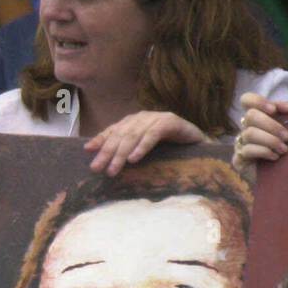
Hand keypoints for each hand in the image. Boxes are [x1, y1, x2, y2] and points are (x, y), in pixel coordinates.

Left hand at [84, 111, 205, 174]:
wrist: (200, 145)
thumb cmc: (170, 149)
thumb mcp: (144, 150)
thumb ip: (127, 150)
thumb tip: (102, 159)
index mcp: (134, 122)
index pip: (113, 130)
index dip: (100, 139)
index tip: (87, 151)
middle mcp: (143, 117)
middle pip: (121, 135)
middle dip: (107, 152)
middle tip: (97, 168)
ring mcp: (157, 118)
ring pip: (134, 135)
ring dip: (121, 154)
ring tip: (113, 169)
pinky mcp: (171, 122)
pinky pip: (153, 135)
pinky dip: (142, 147)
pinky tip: (134, 159)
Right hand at [231, 92, 287, 174]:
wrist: (284, 177)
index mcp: (257, 117)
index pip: (247, 100)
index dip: (257, 101)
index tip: (273, 109)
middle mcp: (245, 128)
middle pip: (250, 116)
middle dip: (272, 125)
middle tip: (287, 137)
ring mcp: (240, 144)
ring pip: (249, 133)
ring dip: (270, 140)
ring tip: (284, 149)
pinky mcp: (238, 160)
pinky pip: (246, 150)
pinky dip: (263, 151)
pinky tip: (275, 156)